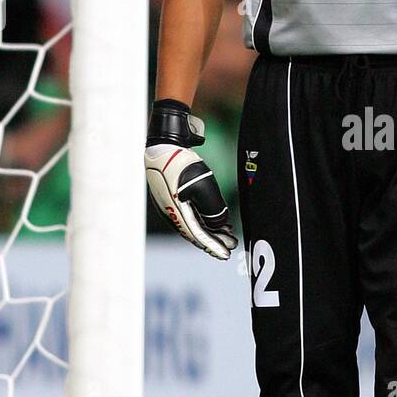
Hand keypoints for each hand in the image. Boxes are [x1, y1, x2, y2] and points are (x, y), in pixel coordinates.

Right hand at [144, 98, 237, 259]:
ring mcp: (170, 203)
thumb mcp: (203, 185)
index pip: (197, 236)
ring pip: (192, 223)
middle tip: (232, 244)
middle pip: (195, 232)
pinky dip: (203, 219)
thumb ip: (213, 209)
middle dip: (214, 239)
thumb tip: (219, 225)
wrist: (164, 142)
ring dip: (210, 230)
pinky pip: (189, 213)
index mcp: (176, 213)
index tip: (227, 254)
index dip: (213, 246)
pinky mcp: (173, 194)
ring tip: (227, 233)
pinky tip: (213, 218)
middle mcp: (170, 212)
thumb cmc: (180, 162)